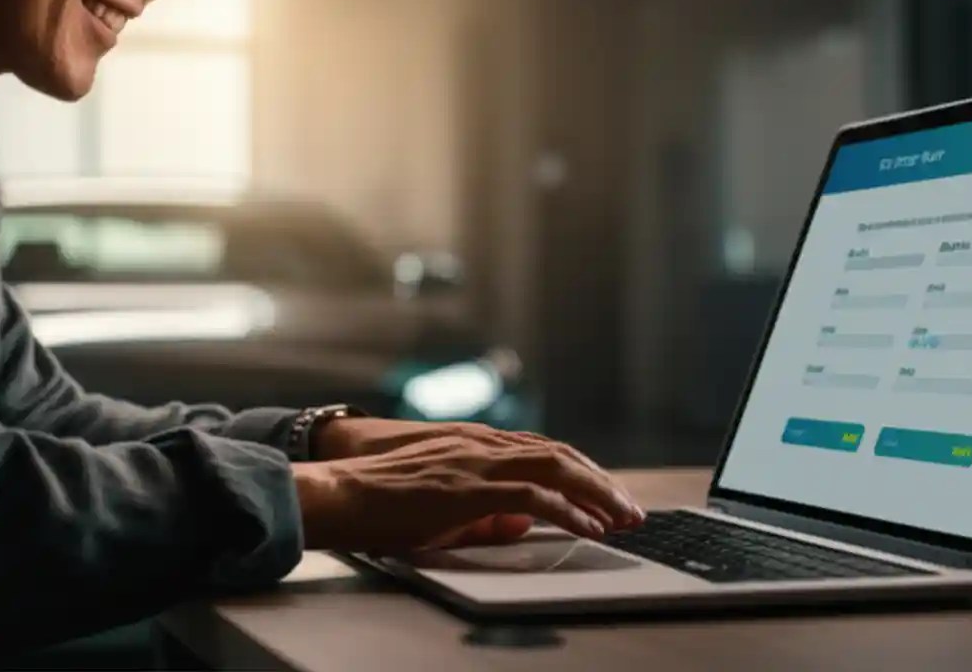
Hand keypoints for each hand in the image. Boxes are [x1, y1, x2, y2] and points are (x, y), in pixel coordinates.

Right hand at [311, 417, 637, 523]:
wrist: (340, 492)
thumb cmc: (380, 503)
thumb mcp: (443, 506)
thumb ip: (485, 513)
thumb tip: (523, 525)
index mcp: (477, 444)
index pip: (545, 451)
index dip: (582, 471)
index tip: (608, 494)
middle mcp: (484, 445)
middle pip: (561, 455)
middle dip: (602, 482)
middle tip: (631, 509)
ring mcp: (479, 462)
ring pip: (556, 469)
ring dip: (597, 494)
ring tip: (623, 518)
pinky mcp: (472, 487)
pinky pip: (535, 498)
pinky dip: (569, 511)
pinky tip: (590, 527)